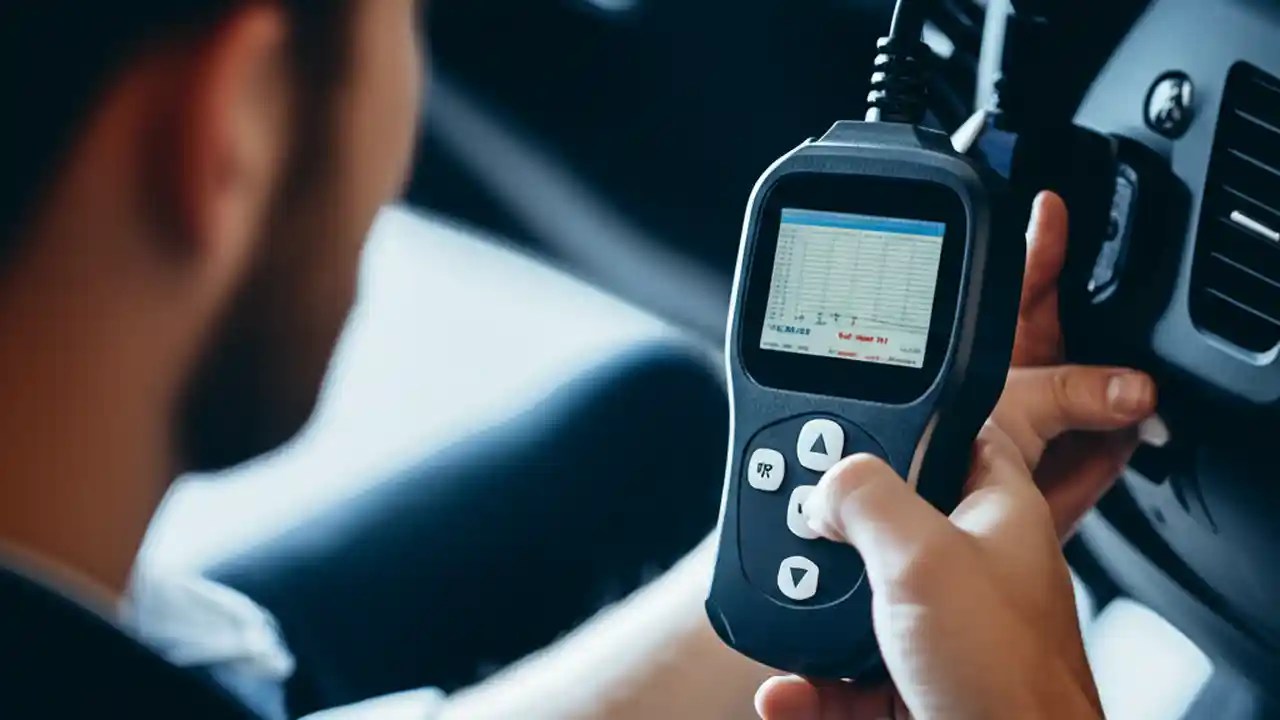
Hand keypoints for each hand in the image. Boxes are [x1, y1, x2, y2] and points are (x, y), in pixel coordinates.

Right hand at [754, 192, 1157, 719]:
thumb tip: (820, 481)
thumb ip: (864, 493)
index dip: (954, 355)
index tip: (959, 284)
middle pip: (879, 492)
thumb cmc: (1000, 679)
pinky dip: (801, 676)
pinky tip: (785, 686)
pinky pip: (830, 658)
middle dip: (824, 504)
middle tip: (789, 501)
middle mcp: (958, 550)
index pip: (973, 403)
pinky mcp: (895, 672)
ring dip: (801, 596)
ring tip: (782, 607)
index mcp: (989, 503)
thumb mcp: (923, 558)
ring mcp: (924, 614)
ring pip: (842, 577)